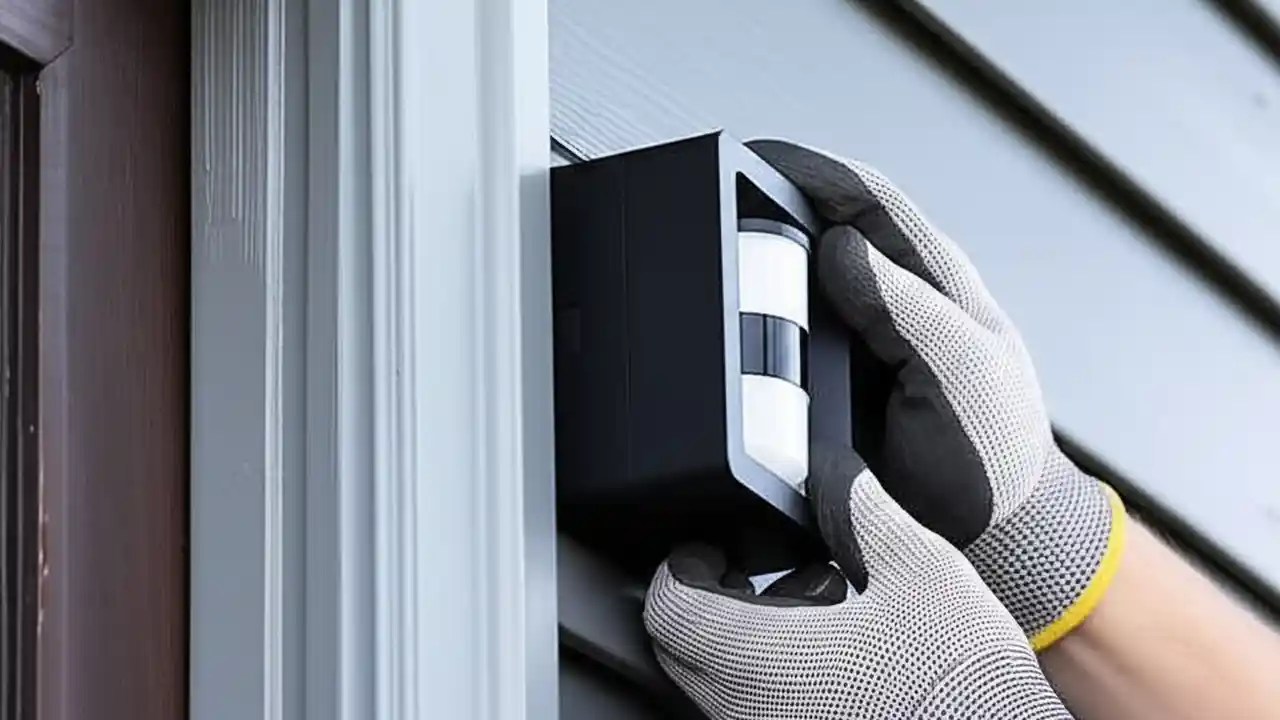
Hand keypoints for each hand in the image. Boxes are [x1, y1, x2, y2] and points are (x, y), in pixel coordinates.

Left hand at [644, 450, 1070, 719]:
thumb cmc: (961, 685)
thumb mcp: (919, 570)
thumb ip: (861, 511)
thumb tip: (836, 473)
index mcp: (756, 660)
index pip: (668, 607)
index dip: (682, 565)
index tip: (711, 549)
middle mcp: (747, 710)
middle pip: (683, 648)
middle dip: (711, 600)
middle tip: (758, 572)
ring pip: (719, 685)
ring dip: (746, 639)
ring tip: (814, 608)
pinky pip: (756, 710)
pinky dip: (774, 675)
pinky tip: (838, 655)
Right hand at [749, 139, 1124, 649]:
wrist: (988, 534)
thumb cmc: (992, 456)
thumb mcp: (962, 375)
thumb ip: (908, 311)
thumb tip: (842, 247)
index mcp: (935, 277)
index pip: (867, 197)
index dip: (809, 168)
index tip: (752, 154)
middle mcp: (893, 292)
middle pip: (821, 220)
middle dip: (768, 198)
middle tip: (712, 192)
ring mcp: (861, 332)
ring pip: (797, 272)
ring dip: (754, 254)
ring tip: (705, 241)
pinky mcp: (834, 373)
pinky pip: (783, 329)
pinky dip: (752, 315)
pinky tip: (724, 317)